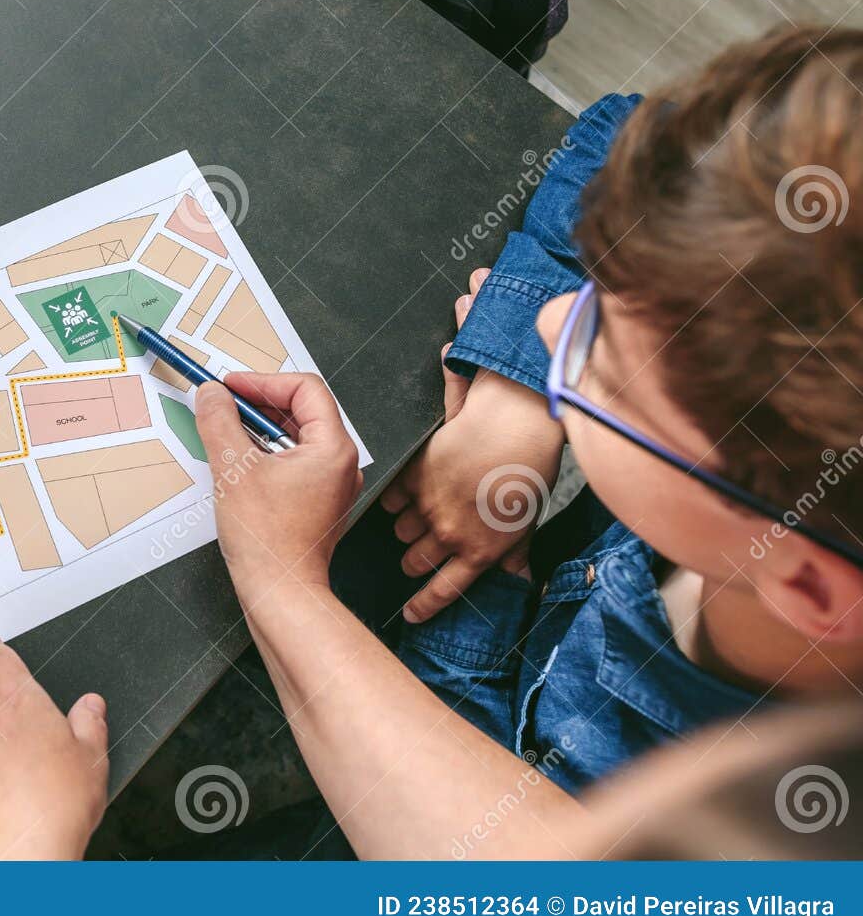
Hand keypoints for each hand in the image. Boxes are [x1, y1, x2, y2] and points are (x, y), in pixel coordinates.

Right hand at [193, 372, 363, 601]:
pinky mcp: (318, 501)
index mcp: (333, 447)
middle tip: (224, 405)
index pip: (304, 389)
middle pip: (302, 411)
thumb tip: (211, 394)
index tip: (230, 387)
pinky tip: (241, 465)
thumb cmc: (266, 538)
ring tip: (228, 435)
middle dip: (259, 404)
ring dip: (261, 430)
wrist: (281, 591)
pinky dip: (267, 454)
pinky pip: (295, 462)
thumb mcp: (233, 469)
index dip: (263, 381)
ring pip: (296, 437)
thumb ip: (219, 421)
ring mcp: (333, 484)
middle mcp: (341, 463)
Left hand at [378, 269, 564, 621]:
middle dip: (402, 533)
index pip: (390, 494)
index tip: (387, 506)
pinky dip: (427, 601)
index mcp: (417, 465)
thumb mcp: (469, 377)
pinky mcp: (477, 551)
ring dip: (413, 561)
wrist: (527, 427)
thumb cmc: (501, 402)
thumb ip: (457, 358)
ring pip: (418, 555)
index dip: (390, 500)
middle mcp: (426, 499)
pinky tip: (413, 614)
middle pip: (401, 527)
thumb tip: (464, 301)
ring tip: (407, 569)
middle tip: (398, 539)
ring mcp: (449, 529)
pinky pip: (445, 585)